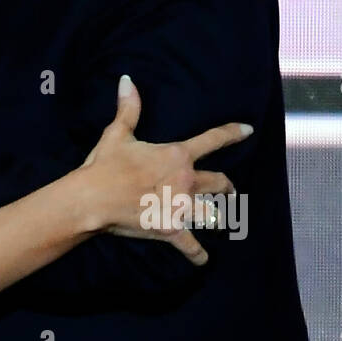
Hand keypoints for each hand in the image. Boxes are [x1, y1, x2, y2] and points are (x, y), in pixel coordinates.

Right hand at [77, 75, 252, 266]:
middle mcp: (186, 181)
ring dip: (218, 216)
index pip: (212, 141)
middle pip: (218, 182)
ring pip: (212, 213)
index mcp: (177, 156)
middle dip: (226, 185)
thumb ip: (129, 108)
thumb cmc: (106, 164)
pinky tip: (202, 260)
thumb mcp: (117, 133)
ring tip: (221, 219)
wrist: (93, 198)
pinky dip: (197, 255)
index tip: (248, 131)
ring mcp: (181, 207)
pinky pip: (190, 246)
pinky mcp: (171, 229)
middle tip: (229, 188)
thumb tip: (127, 80)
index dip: (232, 134)